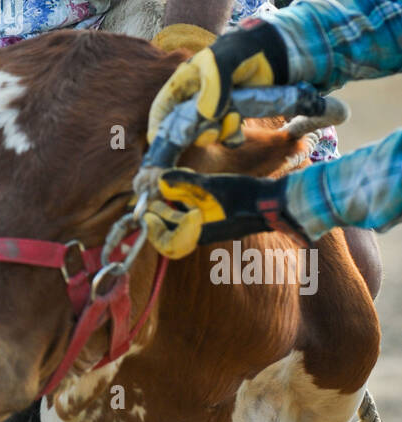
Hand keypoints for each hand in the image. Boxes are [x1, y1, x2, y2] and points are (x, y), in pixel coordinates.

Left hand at [144, 167, 307, 258]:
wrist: (275, 201)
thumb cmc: (245, 196)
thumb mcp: (213, 185)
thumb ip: (186, 182)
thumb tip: (161, 179)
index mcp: (201, 234)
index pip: (167, 242)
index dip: (153, 229)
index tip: (146, 213)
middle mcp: (205, 235)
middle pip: (173, 230)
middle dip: (160, 213)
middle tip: (151, 198)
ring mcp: (212, 229)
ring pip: (184, 222)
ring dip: (172, 208)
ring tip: (166, 190)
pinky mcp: (219, 221)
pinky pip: (195, 217)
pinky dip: (187, 205)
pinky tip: (187, 188)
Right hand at [147, 19, 289, 148]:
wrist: (271, 54)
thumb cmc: (240, 51)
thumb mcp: (222, 63)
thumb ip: (213, 88)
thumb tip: (207, 117)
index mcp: (184, 83)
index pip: (163, 108)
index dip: (158, 125)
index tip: (159, 141)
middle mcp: (195, 99)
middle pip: (184, 127)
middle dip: (196, 133)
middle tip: (212, 129)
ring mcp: (214, 110)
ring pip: (206, 134)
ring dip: (220, 132)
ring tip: (236, 116)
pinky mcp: (232, 118)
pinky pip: (227, 137)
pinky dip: (233, 137)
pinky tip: (241, 125)